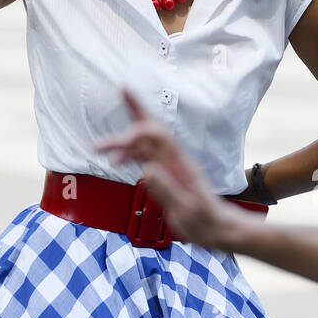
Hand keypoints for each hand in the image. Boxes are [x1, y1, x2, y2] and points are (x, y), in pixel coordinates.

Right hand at [96, 87, 258, 250]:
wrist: (219, 228)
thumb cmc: (205, 221)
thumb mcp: (186, 210)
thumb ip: (167, 189)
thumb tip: (146, 169)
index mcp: (180, 164)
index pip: (158, 135)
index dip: (139, 131)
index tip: (122, 143)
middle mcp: (174, 159)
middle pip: (152, 127)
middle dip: (137, 107)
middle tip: (123, 88)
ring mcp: (170, 165)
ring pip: (144, 143)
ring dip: (122, 141)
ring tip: (98, 146)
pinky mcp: (166, 174)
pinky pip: (144, 158)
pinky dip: (128, 156)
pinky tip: (116, 161)